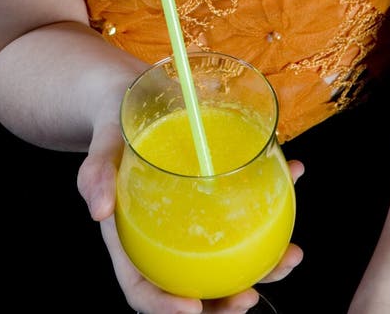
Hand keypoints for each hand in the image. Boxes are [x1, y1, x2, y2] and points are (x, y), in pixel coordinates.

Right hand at [77, 124, 303, 312]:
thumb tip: (98, 210)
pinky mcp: (215, 196)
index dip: (165, 307)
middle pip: (192, 286)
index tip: (193, 307)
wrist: (132, 97)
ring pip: (228, 259)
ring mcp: (193, 221)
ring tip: (291, 255)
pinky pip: (245, 209)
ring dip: (264, 265)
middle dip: (225, 301)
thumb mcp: (103, 143)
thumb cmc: (114, 124)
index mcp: (130, 238)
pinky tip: (294, 172)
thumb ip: (95, 173)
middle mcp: (163, 238)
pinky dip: (273, 197)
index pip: (142, 288)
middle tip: (251, 294)